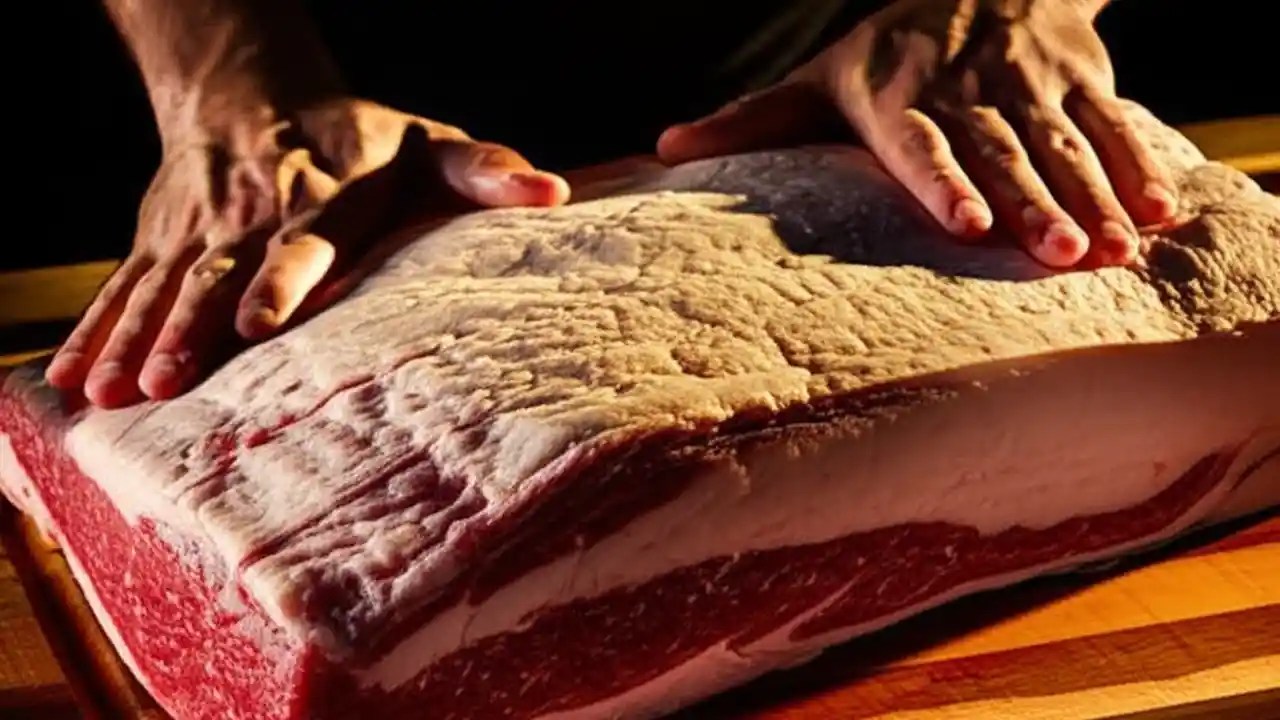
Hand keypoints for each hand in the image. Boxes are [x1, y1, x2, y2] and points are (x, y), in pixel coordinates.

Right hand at [46, 99, 568, 407]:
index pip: (300, 237)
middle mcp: (249, 213)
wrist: (254, 87)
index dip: (281, 276)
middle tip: (159, 385)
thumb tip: (553, 194)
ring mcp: (195, 231)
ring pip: (159, 287)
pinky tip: (72, 382)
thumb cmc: (364, 136)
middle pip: (213, 273)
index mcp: (322, 195)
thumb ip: (487, 172)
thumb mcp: (432, 143)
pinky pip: (123, 288)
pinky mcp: (159, 242)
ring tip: (109, 393)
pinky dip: (95, 332)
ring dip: (133, 338)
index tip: (262, 320)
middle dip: (186, 329)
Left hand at [658, 0, 1176, 267]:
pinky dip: (1138, 168)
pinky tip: (1156, 216)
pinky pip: (1115, 125)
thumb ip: (750, 121)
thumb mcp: (817, 81)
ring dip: (1090, 197)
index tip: (963, 222)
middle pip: (1003, 151)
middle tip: (1055, 254)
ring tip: (1105, 250)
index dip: (942, 181)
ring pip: (1065, 144)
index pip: (921, 143)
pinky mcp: (1083, 81)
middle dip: (1031, 202)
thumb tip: (663, 148)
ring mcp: (1032, 86)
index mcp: (900, 97)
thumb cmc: (886, 56)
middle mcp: (969, 90)